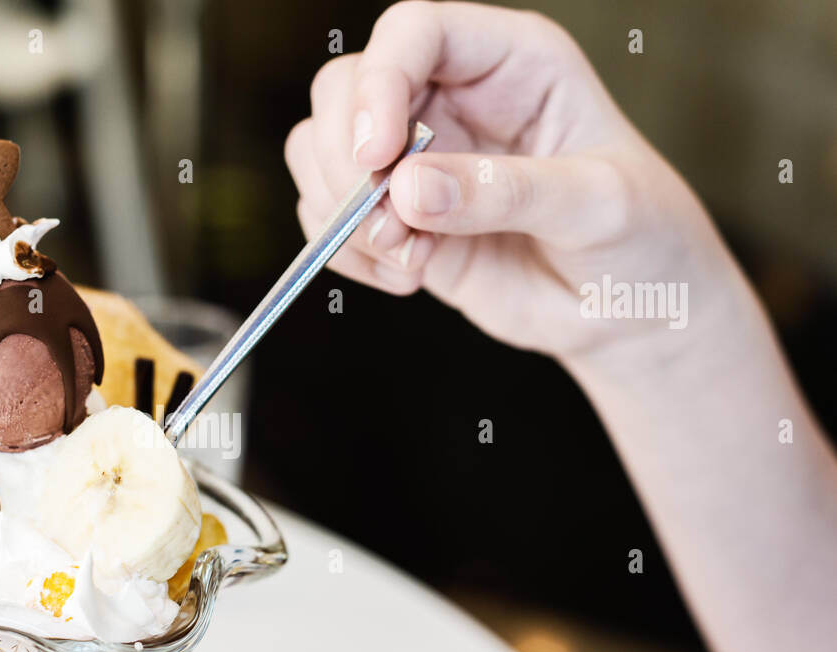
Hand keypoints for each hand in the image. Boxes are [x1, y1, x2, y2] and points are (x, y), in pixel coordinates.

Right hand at [285, 1, 741, 359]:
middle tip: (386, 223)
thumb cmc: (639, 236)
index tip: (378, 156)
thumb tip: (406, 190)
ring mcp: (415, 161)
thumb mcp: (594, 207)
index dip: (379, 83)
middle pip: (343, 87)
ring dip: (343, 214)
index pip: (414, 33)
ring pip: (319, 150)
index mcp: (509, 62)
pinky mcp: (397, 218)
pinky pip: (327, 218)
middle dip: (345, 158)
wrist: (629, 311)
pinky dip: (347, 254)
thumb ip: (503, 192)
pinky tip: (406, 277)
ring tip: (409, 260)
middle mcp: (450, 99)